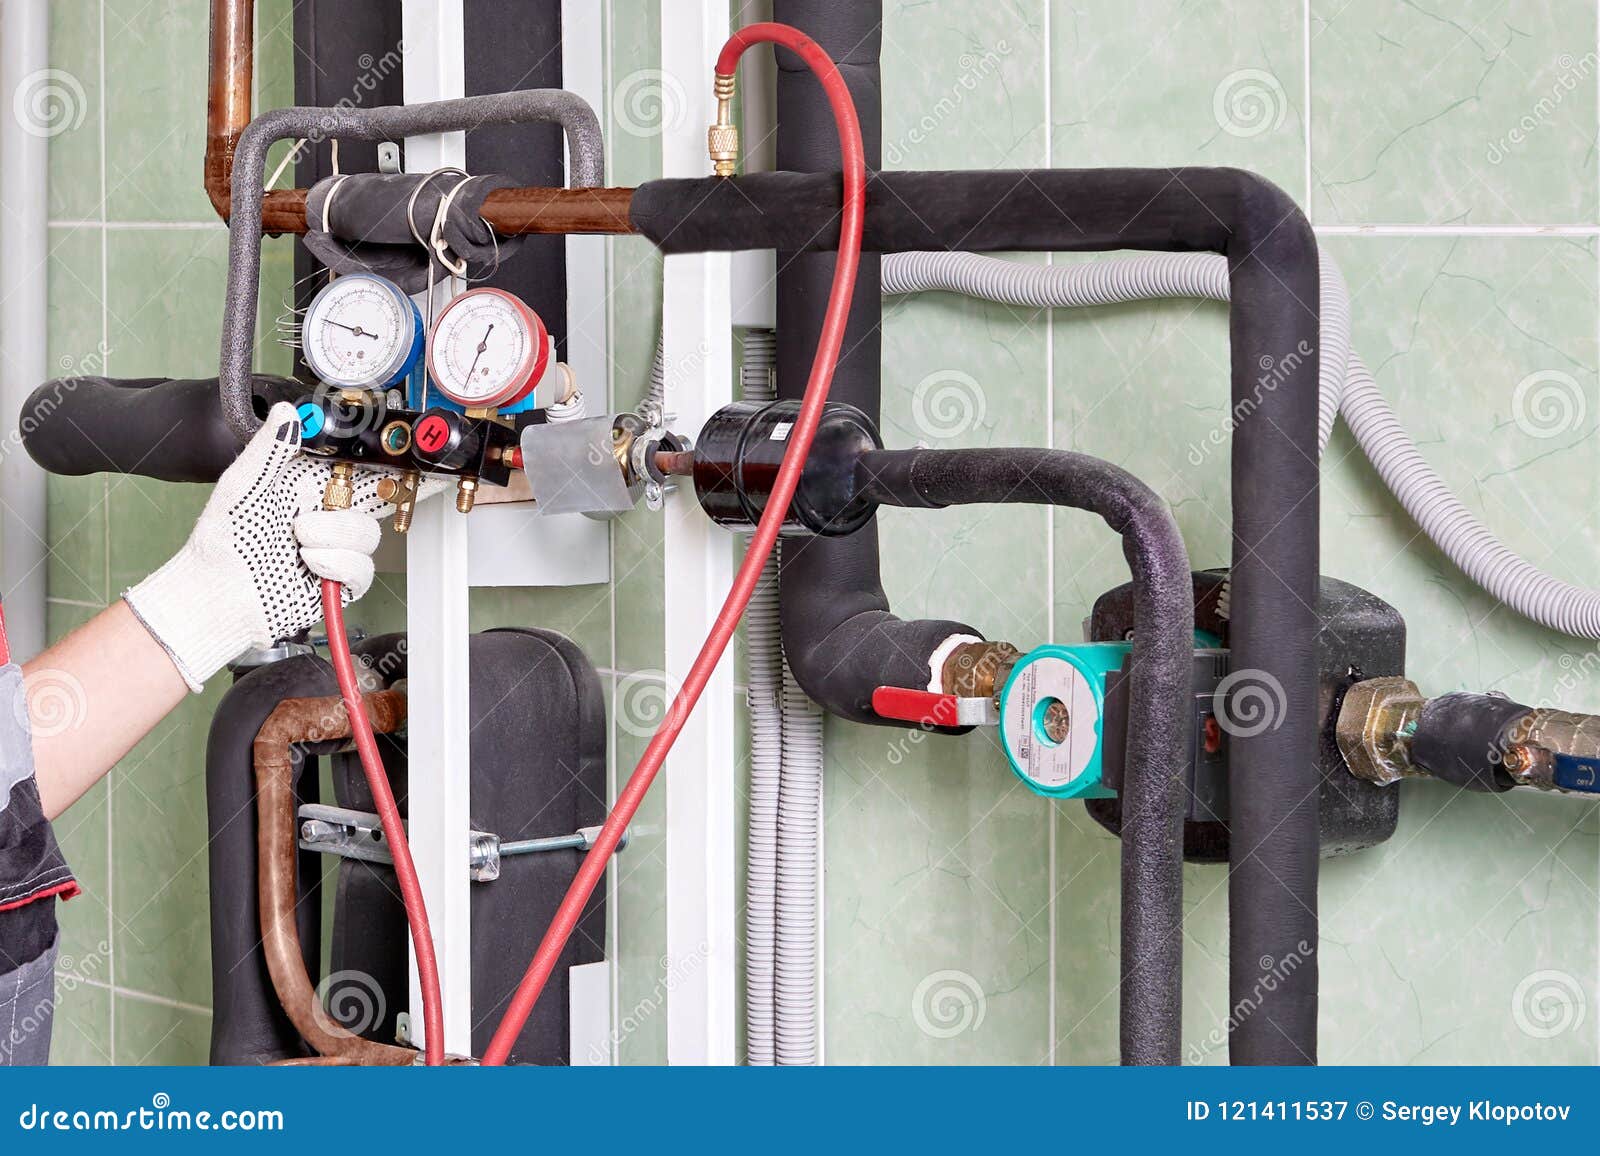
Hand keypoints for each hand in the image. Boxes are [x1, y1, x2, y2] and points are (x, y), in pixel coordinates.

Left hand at [124, 402, 424, 690]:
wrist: (218, 597)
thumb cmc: (221, 544)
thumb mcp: (242, 486)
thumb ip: (269, 448)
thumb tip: (287, 412)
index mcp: (304, 489)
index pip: (352, 468)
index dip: (377, 461)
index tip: (393, 454)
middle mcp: (324, 517)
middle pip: (374, 499)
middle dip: (378, 497)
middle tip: (352, 503)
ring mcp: (334, 549)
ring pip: (367, 533)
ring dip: (333, 537)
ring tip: (300, 542)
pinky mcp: (340, 581)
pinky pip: (362, 568)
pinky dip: (337, 565)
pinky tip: (311, 565)